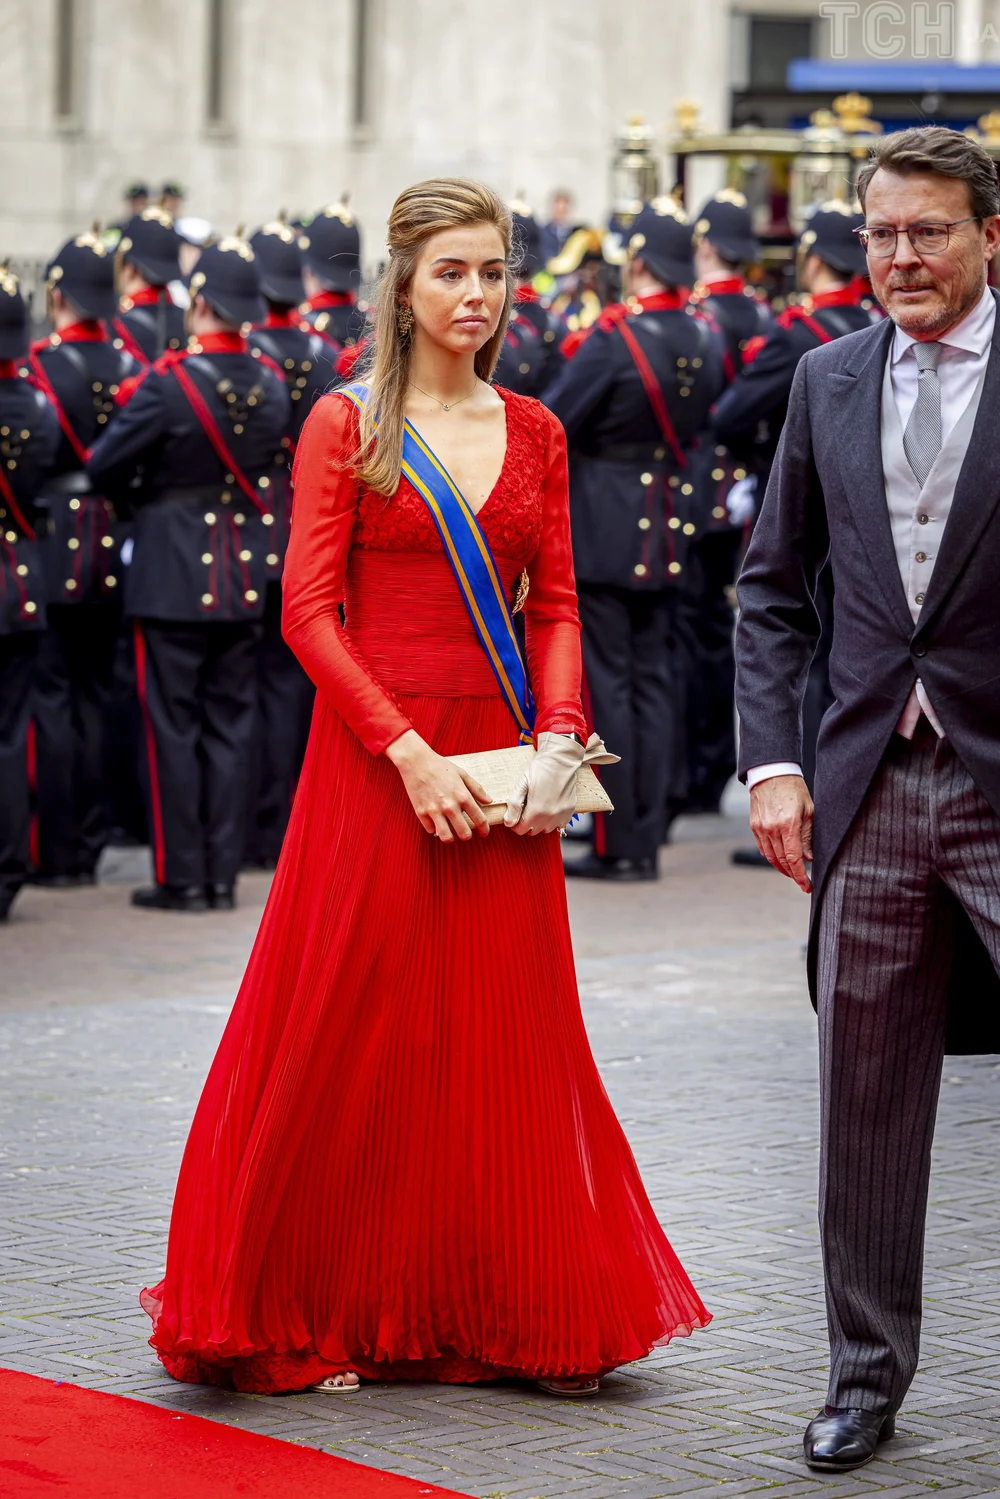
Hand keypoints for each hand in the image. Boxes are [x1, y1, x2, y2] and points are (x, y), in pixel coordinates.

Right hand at [386, 729, 490, 841]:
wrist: (416, 761)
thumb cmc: (440, 766)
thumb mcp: (462, 774)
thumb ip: (477, 789)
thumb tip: (489, 801)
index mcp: (463, 796)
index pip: (480, 820)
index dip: (484, 829)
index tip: (484, 832)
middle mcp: (450, 806)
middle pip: (464, 834)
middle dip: (467, 836)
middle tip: (466, 833)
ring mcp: (434, 810)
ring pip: (446, 837)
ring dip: (451, 837)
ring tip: (451, 833)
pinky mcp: (421, 812)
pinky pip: (431, 830)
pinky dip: (435, 829)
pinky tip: (436, 823)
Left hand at [504, 732, 586, 836]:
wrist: (561, 758)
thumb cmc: (541, 768)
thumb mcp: (522, 784)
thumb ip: (514, 805)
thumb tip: (508, 822)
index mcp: (536, 810)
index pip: (521, 829)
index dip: (514, 824)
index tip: (514, 816)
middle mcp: (550, 816)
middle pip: (533, 831)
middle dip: (526, 823)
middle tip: (524, 810)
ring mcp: (562, 814)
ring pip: (546, 829)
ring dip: (539, 823)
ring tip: (537, 808)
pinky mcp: (570, 810)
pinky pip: (559, 824)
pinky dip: (552, 820)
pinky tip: (549, 808)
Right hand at [749, 774, 813, 892]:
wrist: (771, 773)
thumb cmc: (793, 788)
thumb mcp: (809, 810)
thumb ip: (808, 835)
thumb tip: (809, 857)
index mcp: (788, 824)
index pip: (793, 858)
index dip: (801, 875)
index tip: (807, 886)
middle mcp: (772, 829)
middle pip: (781, 861)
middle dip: (793, 874)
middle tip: (803, 882)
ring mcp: (761, 828)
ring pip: (770, 857)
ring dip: (781, 868)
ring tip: (792, 873)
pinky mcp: (754, 826)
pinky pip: (762, 848)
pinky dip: (771, 858)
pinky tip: (779, 861)